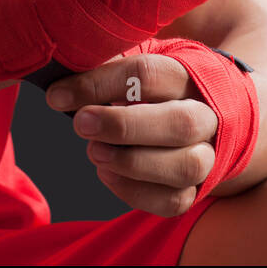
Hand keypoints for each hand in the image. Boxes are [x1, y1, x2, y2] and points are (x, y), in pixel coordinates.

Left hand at [46, 52, 218, 217]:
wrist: (200, 112)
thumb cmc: (155, 87)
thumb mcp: (134, 67)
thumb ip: (104, 70)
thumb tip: (61, 87)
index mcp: (187, 75)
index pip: (149, 75)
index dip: (100, 84)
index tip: (58, 96)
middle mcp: (206, 115)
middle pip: (179, 122)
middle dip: (124, 126)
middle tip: (81, 124)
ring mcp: (208, 154)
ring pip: (186, 166)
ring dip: (133, 163)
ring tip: (94, 152)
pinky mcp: (198, 188)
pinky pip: (174, 200)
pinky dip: (135, 191)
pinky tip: (107, 173)